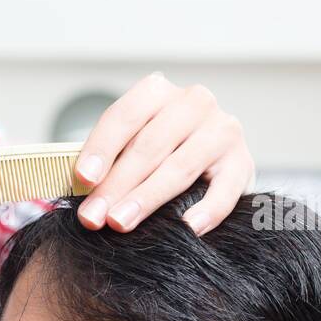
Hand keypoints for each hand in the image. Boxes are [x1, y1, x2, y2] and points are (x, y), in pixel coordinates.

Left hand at [73, 71, 255, 235]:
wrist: (210, 164)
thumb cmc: (156, 157)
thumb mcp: (130, 147)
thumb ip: (106, 163)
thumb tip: (78, 193)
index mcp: (157, 93)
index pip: (124, 116)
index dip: (101, 148)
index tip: (83, 179)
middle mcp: (194, 103)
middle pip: (148, 146)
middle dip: (116, 184)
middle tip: (93, 217)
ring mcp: (222, 130)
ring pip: (180, 167)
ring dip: (147, 198)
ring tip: (121, 222)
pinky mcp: (243, 163)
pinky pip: (224, 190)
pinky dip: (206, 211)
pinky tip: (187, 228)